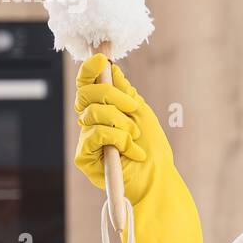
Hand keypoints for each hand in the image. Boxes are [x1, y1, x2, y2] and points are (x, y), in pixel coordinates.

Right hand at [73, 53, 205, 242]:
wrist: (158, 182)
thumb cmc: (154, 151)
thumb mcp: (142, 115)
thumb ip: (124, 92)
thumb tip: (110, 68)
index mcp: (105, 110)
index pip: (88, 84)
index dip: (90, 69)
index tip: (101, 59)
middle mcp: (92, 123)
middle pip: (86, 94)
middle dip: (113, 97)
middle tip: (134, 109)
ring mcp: (87, 140)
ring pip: (93, 113)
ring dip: (121, 123)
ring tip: (135, 139)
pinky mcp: (85, 158)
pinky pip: (95, 135)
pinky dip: (118, 139)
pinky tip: (131, 152)